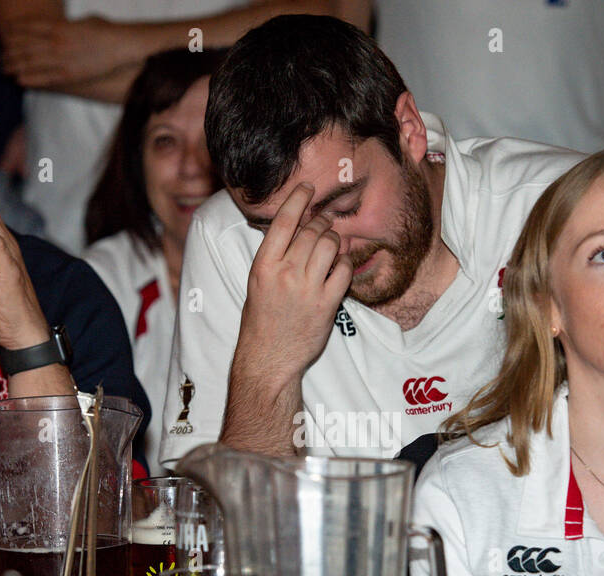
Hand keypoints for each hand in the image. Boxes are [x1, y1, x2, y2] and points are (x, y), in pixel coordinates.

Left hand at [0, 17, 136, 87]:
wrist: (121, 46)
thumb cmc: (106, 31)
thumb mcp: (85, 20)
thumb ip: (71, 24)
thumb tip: (66, 26)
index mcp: (59, 26)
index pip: (28, 28)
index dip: (13, 31)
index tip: (3, 34)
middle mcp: (56, 42)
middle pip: (24, 45)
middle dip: (9, 50)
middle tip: (0, 55)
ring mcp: (61, 60)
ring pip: (30, 62)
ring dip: (14, 65)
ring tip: (4, 68)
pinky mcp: (69, 75)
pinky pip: (44, 78)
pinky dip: (29, 79)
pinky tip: (19, 80)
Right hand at [235, 183, 353, 387]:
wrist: (268, 358)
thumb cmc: (261, 321)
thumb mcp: (259, 283)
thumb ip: (276, 256)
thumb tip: (297, 229)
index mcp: (263, 266)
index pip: (283, 222)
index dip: (298, 200)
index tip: (308, 188)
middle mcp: (285, 273)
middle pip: (311, 231)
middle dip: (322, 221)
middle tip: (326, 220)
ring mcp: (307, 288)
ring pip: (330, 246)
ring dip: (335, 239)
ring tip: (333, 243)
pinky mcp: (326, 304)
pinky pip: (343, 271)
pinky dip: (345, 264)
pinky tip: (340, 267)